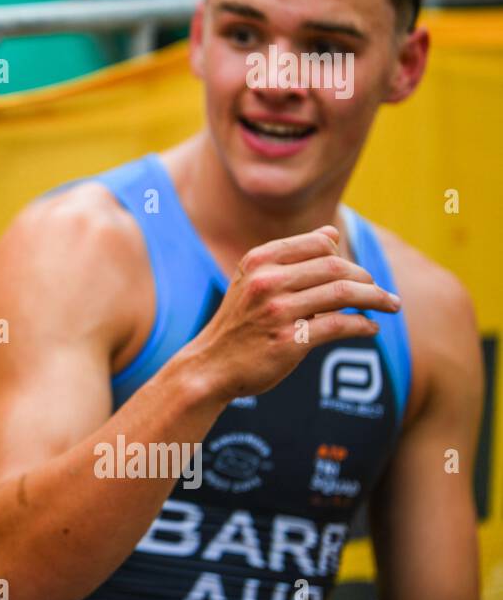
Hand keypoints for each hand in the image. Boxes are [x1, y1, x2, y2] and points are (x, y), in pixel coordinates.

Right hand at [182, 226, 400, 402]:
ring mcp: (277, 311)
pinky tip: (370, 328)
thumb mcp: (253, 280)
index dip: (343, 255)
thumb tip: (332, 234)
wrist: (211, 365)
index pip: (319, 244)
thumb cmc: (239, 322)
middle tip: (381, 293)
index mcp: (258, 260)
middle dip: (366, 279)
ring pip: (343, 294)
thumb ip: (290, 257)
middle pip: (336, 267)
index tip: (356, 272)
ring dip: (375, 299)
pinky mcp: (289, 341)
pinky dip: (363, 325)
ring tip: (390, 306)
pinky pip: (340, 325)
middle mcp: (267, 281)